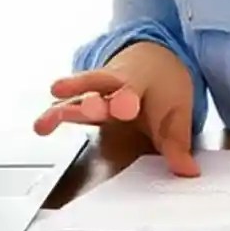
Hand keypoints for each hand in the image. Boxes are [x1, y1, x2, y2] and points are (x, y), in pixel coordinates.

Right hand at [33, 41, 199, 176]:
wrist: (153, 58)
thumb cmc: (164, 86)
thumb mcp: (177, 111)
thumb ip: (177, 143)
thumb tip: (187, 172)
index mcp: (140, 82)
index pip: (132, 89)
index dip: (128, 98)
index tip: (124, 106)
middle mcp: (114, 83)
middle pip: (100, 89)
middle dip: (93, 101)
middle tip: (87, 109)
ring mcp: (98, 91)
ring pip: (78, 95)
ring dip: (65, 108)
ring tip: (46, 123)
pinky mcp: (86, 98)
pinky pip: (68, 105)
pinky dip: (55, 115)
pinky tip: (41, 127)